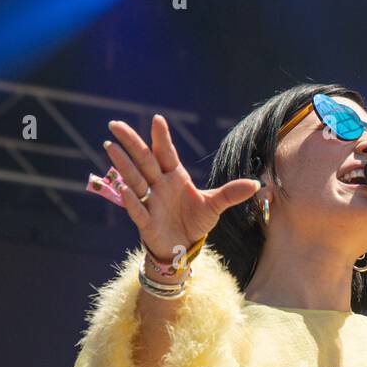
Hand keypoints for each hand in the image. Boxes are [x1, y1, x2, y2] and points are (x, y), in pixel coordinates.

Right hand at [102, 114, 259, 262]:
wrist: (183, 247)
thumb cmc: (195, 221)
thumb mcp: (214, 205)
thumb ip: (231, 193)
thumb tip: (256, 184)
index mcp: (175, 176)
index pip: (166, 153)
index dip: (161, 137)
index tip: (157, 119)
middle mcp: (159, 185)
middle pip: (144, 160)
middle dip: (131, 142)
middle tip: (114, 124)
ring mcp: (151, 202)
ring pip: (134, 180)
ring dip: (123, 165)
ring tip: (110, 147)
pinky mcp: (147, 222)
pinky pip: (137, 209)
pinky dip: (130, 200)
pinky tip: (122, 188)